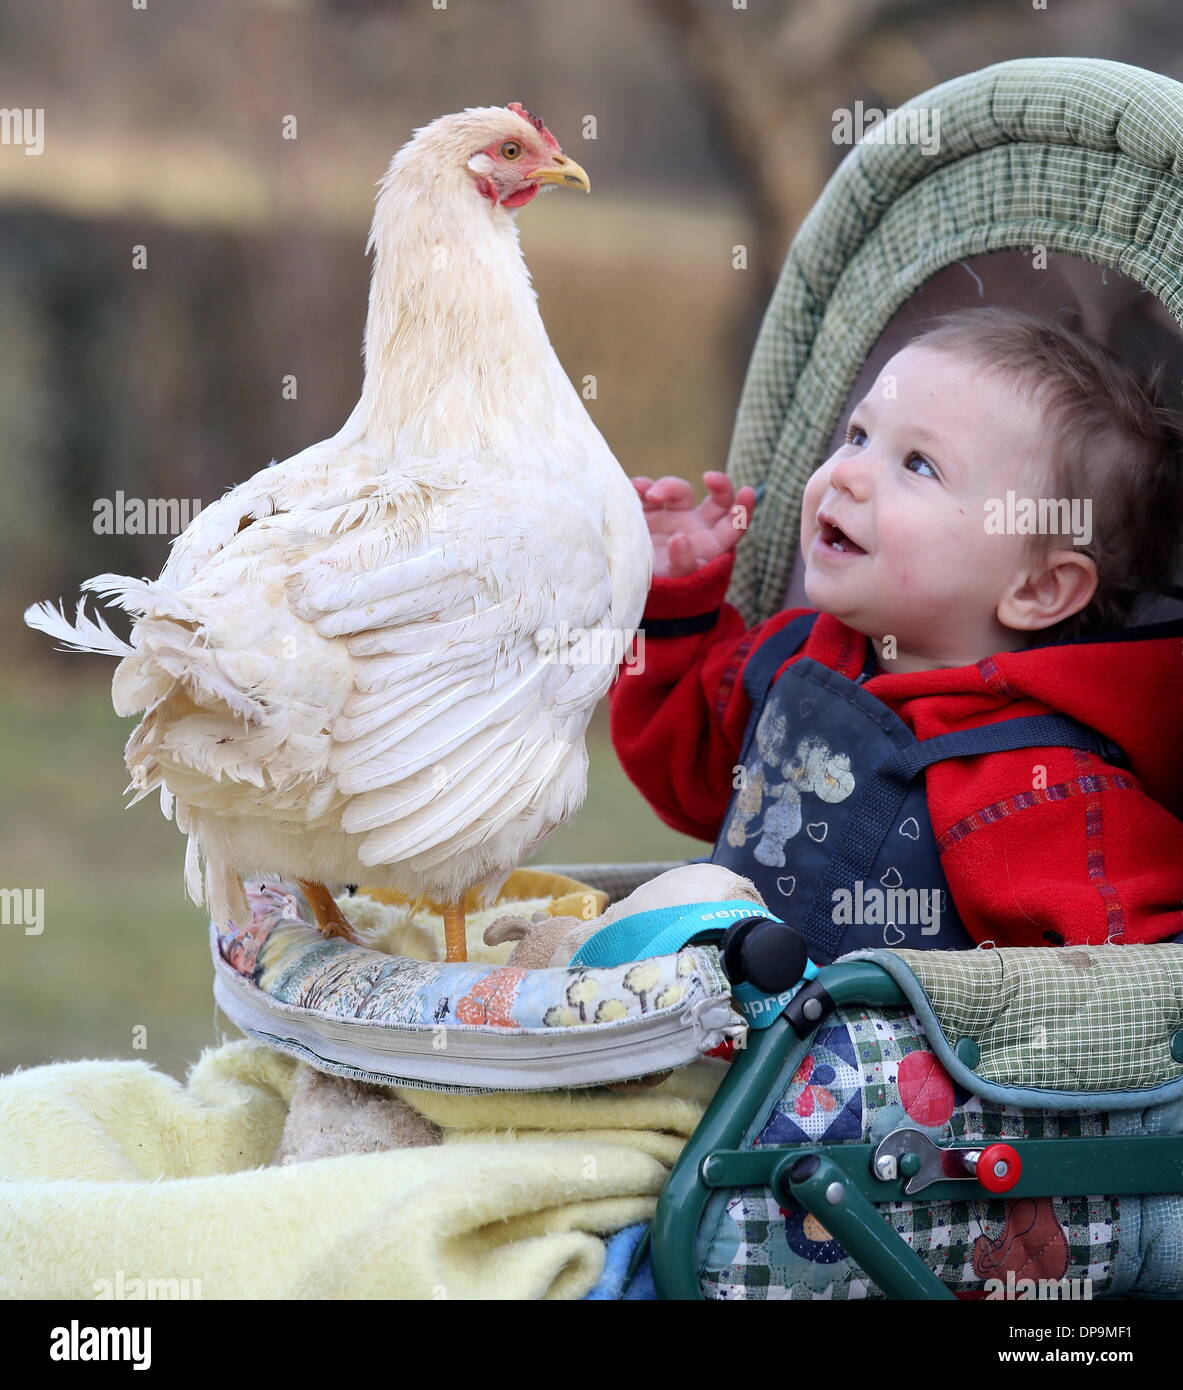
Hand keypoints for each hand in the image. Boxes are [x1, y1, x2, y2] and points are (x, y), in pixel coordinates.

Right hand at [632, 471, 755, 578]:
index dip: (744, 507)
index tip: (747, 491)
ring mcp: (674, 517)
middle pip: (717, 499)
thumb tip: (680, 538)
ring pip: (679, 491)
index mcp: (712, 544)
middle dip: (719, 484)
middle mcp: (697, 527)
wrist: (630, 588)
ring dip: (666, 486)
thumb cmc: (661, 589)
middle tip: (710, 477)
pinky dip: (643, 487)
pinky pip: (649, 493)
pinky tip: (636, 489)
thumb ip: (683, 563)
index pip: (735, 524)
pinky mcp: (650, 513)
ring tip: (651, 496)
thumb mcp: (675, 581)